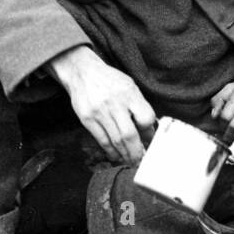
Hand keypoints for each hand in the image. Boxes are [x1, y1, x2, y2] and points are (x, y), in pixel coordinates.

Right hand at [48, 45, 156, 163]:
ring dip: (125, 155)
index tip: (151, 142)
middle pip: (129, 135)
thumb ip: (140, 107)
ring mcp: (99, 112)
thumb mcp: (129, 87)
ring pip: (115, 141)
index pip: (145, 118)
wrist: (82, 72)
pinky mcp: (87, 119)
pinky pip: (102, 140)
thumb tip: (149, 131)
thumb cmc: (110, 80)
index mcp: (129, 93)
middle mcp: (115, 103)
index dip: (149, 133)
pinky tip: (116, 156)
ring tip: (131, 162)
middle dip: (137, 152)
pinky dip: (111, 151)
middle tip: (141, 161)